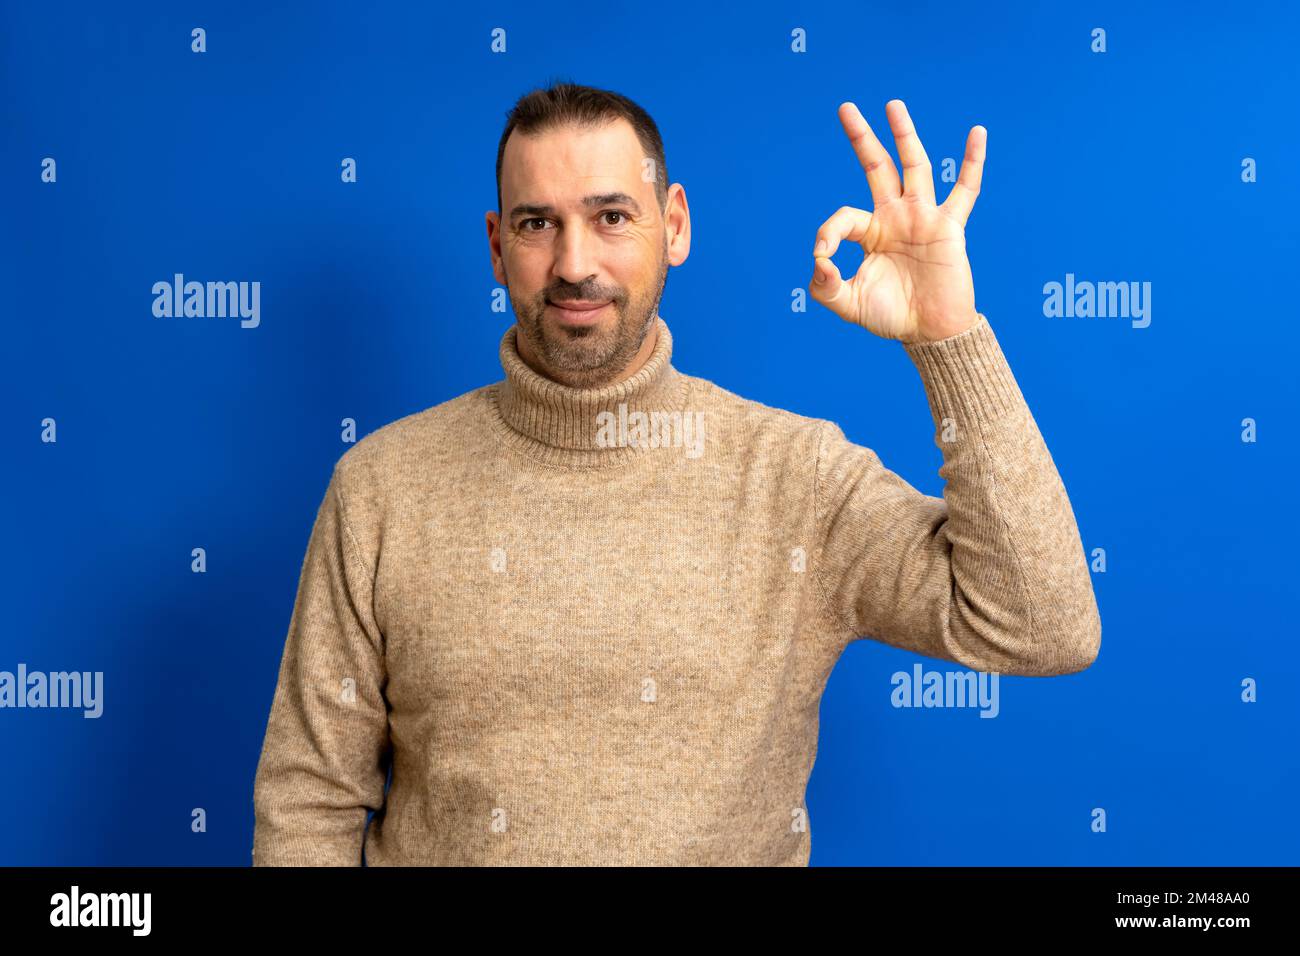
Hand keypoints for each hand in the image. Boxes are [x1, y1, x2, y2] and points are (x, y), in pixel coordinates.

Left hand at [809, 100, 985, 344]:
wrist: (929, 332)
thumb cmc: (890, 316)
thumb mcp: (848, 304)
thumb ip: (824, 286)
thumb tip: (819, 260)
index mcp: (870, 233)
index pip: (843, 217)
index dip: (827, 235)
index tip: (823, 259)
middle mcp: (895, 217)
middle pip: (876, 167)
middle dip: (862, 138)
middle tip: (845, 107)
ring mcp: (923, 217)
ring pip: (914, 166)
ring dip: (904, 135)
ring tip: (893, 105)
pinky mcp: (949, 226)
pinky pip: (965, 189)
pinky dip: (972, 162)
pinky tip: (977, 132)